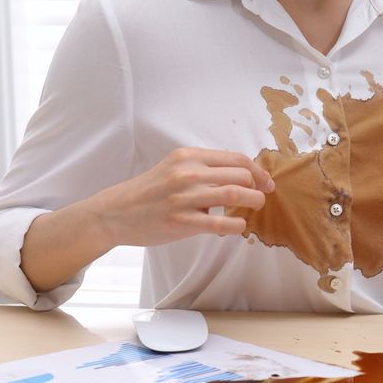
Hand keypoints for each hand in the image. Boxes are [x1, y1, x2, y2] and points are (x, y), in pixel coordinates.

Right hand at [91, 147, 274, 246]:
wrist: (116, 212)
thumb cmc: (151, 191)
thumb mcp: (175, 168)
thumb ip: (204, 169)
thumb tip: (242, 176)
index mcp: (188, 156)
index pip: (236, 158)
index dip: (258, 171)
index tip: (266, 182)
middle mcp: (188, 173)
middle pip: (240, 175)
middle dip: (258, 187)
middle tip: (261, 197)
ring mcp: (184, 198)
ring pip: (234, 195)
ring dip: (253, 202)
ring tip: (255, 208)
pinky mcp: (181, 222)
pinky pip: (220, 224)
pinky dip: (237, 225)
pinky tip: (239, 226)